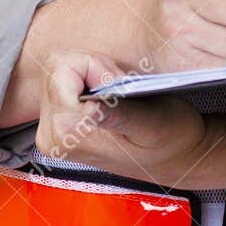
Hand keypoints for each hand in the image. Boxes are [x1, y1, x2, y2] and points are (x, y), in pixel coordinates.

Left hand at [36, 51, 209, 183]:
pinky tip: (108, 98)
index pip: (62, 69)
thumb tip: (92, 107)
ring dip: (91, 72)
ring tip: (116, 93)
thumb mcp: (151, 125)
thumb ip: (119, 116)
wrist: (173, 159)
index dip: (96, 66)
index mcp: (69, 135)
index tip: (119, 84)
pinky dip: (87, 80)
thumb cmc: (169, 140)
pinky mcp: (57, 127)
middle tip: (120, 86)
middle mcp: (53, 136)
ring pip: (59, 72)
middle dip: (92, 66)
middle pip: (57, 68)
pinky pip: (62, 83)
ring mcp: (52, 132)